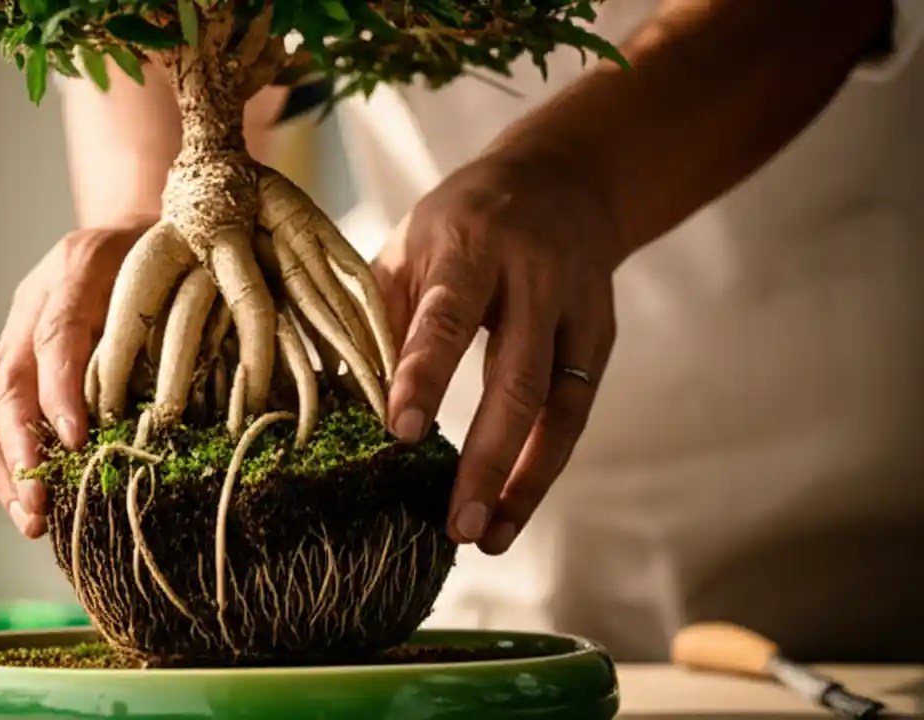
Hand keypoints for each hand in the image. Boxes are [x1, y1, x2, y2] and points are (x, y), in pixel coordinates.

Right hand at [0, 215, 156, 537]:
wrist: (134, 222)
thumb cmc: (168, 251)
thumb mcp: (179, 267)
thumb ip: (171, 319)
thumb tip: (182, 406)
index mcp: (80, 266)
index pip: (57, 336)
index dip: (62, 392)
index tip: (79, 442)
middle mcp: (35, 296)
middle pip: (8, 379)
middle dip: (22, 448)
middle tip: (41, 505)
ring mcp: (15, 325)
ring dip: (3, 465)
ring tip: (30, 520)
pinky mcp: (10, 352)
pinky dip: (4, 458)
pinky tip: (28, 499)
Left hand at [373, 151, 620, 554]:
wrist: (563, 181)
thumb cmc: (462, 221)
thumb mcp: (411, 244)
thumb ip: (382, 313)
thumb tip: (343, 396)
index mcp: (472, 246)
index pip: (448, 315)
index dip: (426, 373)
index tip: (402, 432)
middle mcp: (534, 277)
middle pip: (518, 377)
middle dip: (487, 458)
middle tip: (456, 525)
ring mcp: (577, 310)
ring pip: (559, 406)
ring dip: (525, 480)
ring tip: (488, 537)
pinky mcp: (601, 338)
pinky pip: (575, 412)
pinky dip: (543, 464)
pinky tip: (513, 508)